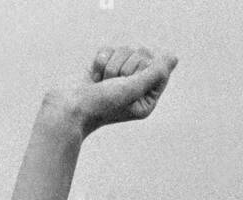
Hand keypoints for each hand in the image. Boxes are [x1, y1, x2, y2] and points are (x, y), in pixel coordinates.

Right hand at [59, 45, 177, 137]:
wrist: (69, 107)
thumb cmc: (101, 104)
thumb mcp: (131, 88)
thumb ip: (154, 73)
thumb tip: (173, 58)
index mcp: (147, 99)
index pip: (157, 67)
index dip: (141, 68)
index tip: (128, 80)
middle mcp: (135, 88)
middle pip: (141, 55)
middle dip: (123, 66)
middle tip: (112, 84)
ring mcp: (119, 78)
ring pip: (123, 50)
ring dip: (110, 65)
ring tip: (101, 83)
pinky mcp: (104, 69)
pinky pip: (108, 50)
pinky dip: (99, 61)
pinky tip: (94, 77)